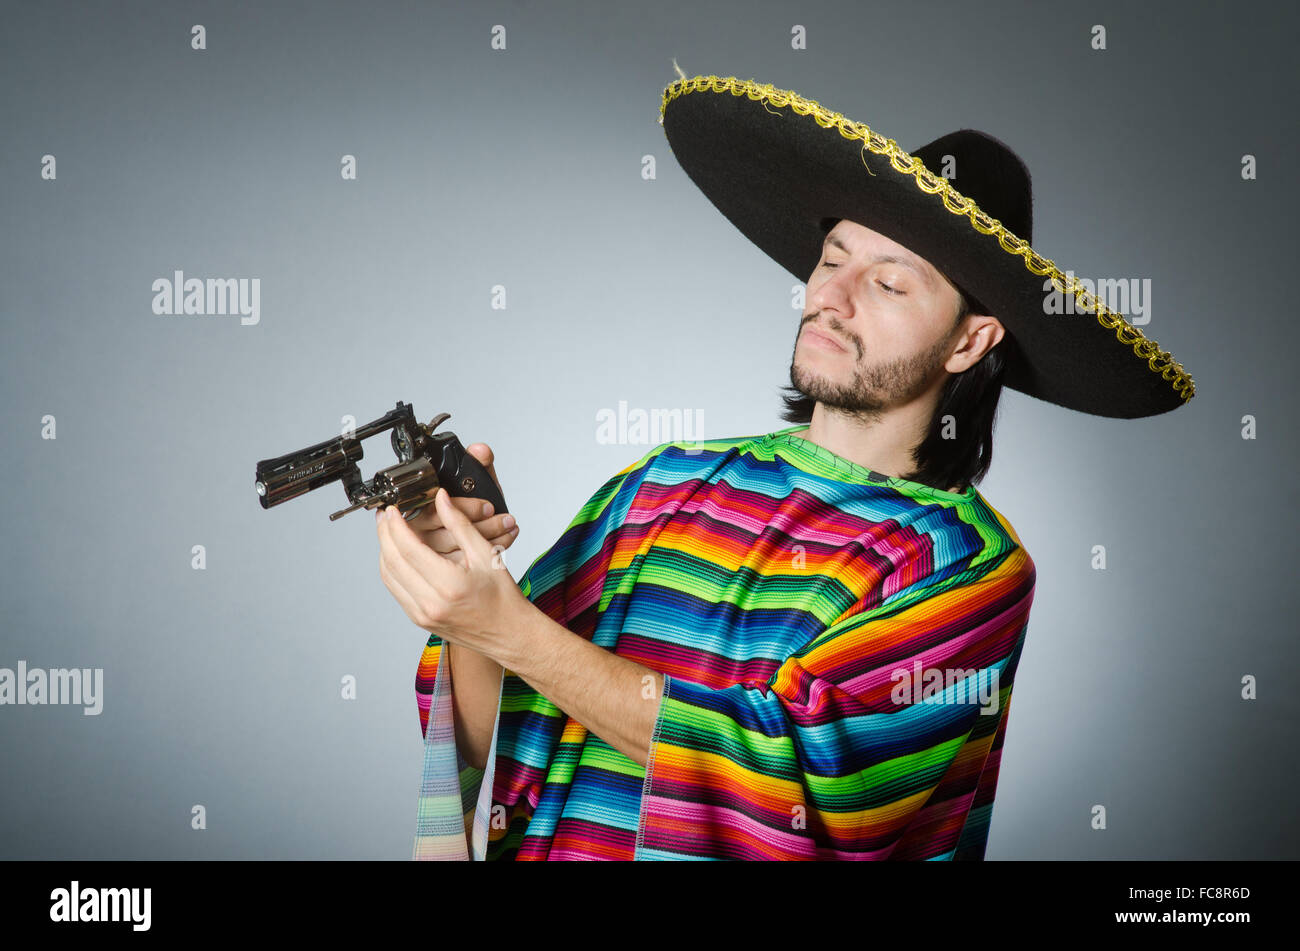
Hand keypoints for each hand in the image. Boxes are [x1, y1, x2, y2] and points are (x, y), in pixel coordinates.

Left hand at [376, 485, 527, 653]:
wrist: (509, 633)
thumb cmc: (503, 599)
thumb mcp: (486, 555)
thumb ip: (460, 524)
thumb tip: (442, 500)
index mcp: (449, 585)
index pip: (409, 548)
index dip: (396, 525)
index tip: (392, 510)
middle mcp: (431, 603)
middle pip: (391, 562)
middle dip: (384, 535)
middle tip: (384, 516)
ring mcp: (422, 615)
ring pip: (388, 577)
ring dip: (384, 552)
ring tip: (388, 533)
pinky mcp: (420, 620)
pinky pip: (396, 591)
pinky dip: (392, 570)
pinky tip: (398, 556)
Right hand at [402, 444, 516, 565]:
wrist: (476, 530)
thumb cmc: (471, 507)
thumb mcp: (477, 484)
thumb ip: (480, 465)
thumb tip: (480, 450)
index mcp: (421, 507)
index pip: (436, 510)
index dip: (466, 508)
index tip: (488, 505)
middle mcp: (420, 532)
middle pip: (447, 533)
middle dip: (482, 523)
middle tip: (501, 516)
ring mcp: (431, 554)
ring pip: (458, 550)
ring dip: (490, 534)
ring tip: (509, 523)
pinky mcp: (445, 569)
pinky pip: (468, 563)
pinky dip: (493, 549)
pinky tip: (507, 538)